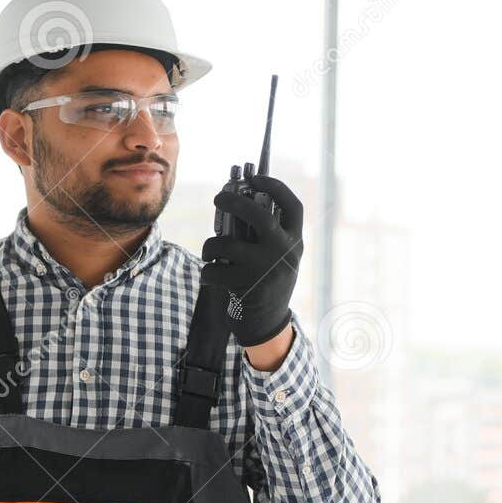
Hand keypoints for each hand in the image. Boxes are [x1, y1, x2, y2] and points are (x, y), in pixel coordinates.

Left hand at [200, 173, 303, 347]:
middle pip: (257, 214)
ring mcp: (264, 270)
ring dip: (210, 246)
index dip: (275, 186)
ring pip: (226, 244)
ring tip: (209, 252)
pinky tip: (211, 276)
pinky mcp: (245, 287)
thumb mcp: (277, 258)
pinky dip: (207, 272)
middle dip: (233, 200)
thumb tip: (233, 202)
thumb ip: (265, 235)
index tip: (256, 177)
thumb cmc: (267, 284)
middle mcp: (283, 253)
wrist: (267, 325)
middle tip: (219, 196)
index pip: (292, 205)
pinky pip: (214, 269)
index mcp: (294, 243)